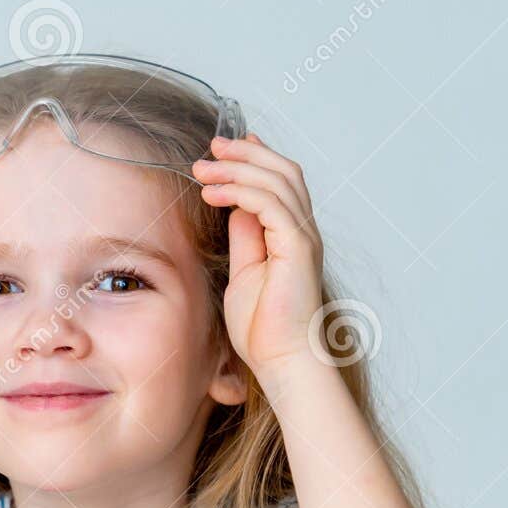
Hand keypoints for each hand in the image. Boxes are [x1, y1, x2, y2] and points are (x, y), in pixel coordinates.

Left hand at [192, 132, 325, 378]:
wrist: (282, 361)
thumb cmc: (264, 329)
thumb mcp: (245, 272)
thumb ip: (245, 237)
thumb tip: (235, 207)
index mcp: (293, 236)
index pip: (281, 182)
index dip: (256, 157)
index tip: (224, 148)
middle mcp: (303, 231)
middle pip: (283, 171)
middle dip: (244, 153)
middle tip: (211, 147)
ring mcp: (304, 238)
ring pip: (276, 180)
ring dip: (236, 168)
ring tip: (203, 168)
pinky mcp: (297, 247)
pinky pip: (269, 203)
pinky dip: (240, 191)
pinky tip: (213, 194)